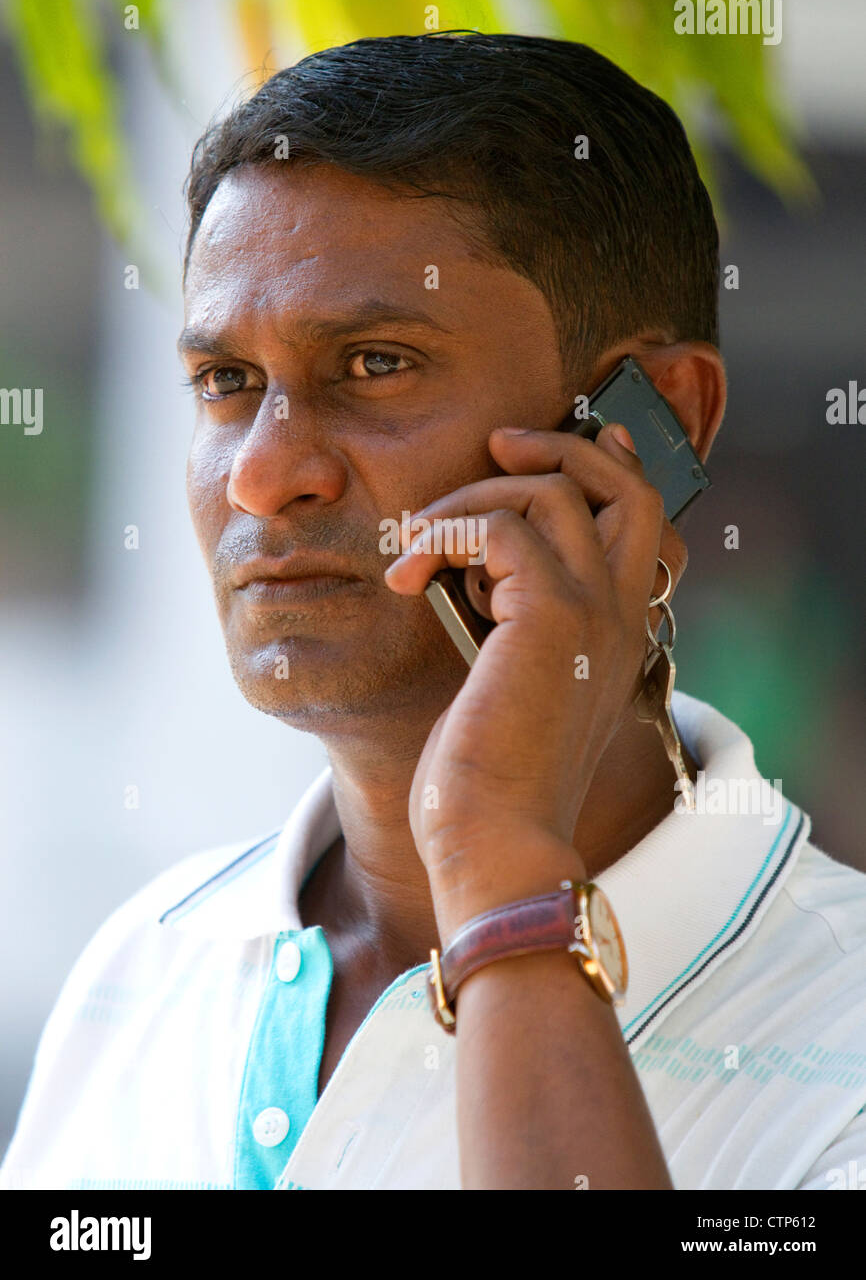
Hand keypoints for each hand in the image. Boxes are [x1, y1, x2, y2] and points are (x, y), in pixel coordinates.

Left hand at [383, 422, 686, 932]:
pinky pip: (497, 526)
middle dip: (563, 448)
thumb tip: (475, 574)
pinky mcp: (547, 615)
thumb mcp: (513, 689)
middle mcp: (620, 616)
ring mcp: (591, 612)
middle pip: (626, 487)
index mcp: (617, 634)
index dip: (608, 469)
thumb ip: (516, 629)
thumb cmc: (493, 782)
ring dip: (468, 499)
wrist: (496, 842)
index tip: (565, 441)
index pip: (640, 523)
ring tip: (417, 543)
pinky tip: (407, 576)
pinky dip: (443, 534)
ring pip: (551, 492)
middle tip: (498, 446)